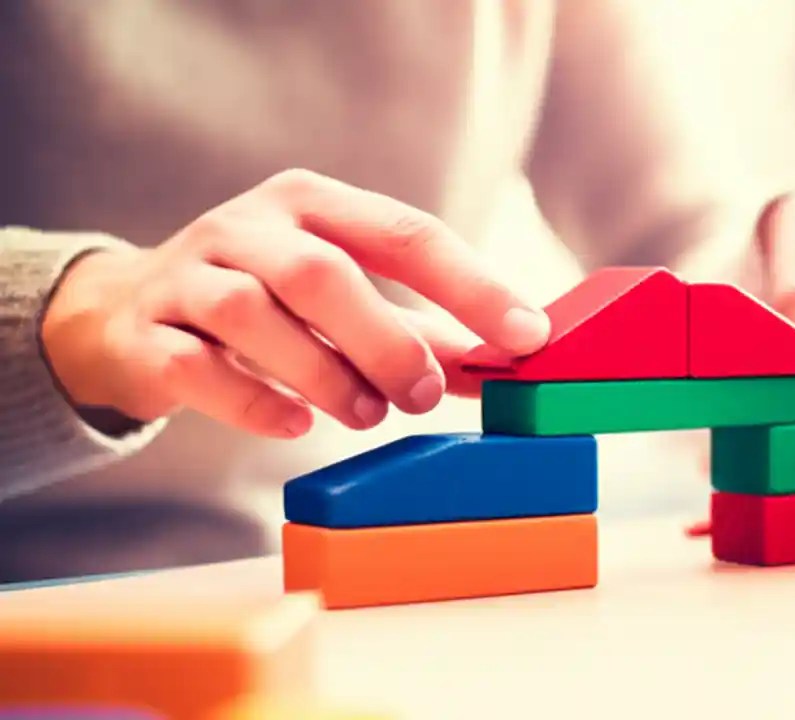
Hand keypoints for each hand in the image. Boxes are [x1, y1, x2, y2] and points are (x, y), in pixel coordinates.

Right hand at [41, 169, 549, 437]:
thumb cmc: (266, 303)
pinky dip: (251, 400)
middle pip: (321, 274)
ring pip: (252, 314)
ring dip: (322, 372)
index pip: (405, 233)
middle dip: (385, 338)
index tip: (528, 335)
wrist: (129, 314)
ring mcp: (188, 275)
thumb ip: (419, 329)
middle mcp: (248, 226)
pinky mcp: (147, 333)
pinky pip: (194, 366)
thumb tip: (501, 366)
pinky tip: (294, 426)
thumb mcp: (342, 299)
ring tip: (366, 415)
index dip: (472, 285)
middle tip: (424, 394)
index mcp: (313, 204)